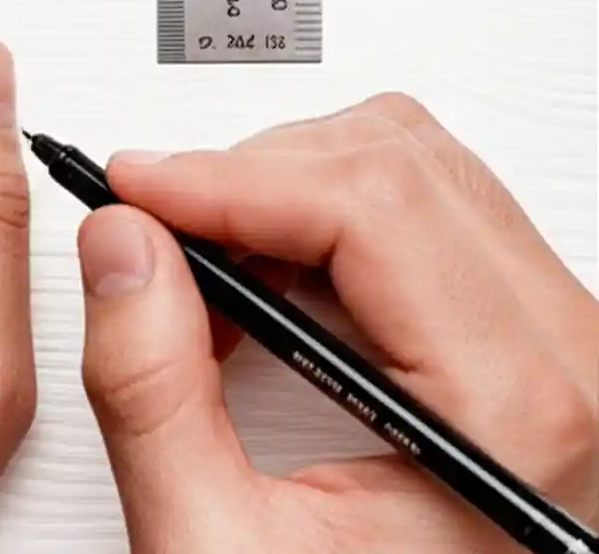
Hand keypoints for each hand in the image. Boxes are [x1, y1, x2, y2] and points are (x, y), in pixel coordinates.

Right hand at [76, 94, 597, 551]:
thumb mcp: (215, 547)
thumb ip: (152, 393)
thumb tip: (121, 249)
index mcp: (511, 407)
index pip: (368, 205)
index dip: (227, 177)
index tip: (133, 189)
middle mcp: (564, 356)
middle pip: (394, 161)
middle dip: (247, 176)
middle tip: (153, 232)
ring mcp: (556, 337)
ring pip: (413, 167)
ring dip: (283, 190)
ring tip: (204, 270)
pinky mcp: (525, 334)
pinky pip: (424, 210)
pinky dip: (319, 219)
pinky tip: (258, 286)